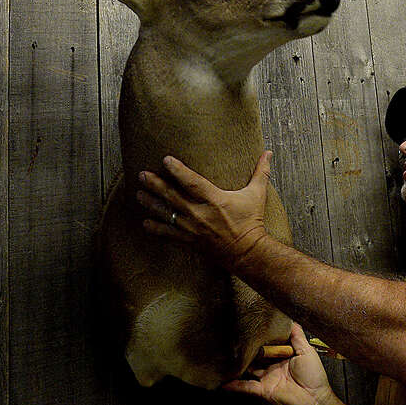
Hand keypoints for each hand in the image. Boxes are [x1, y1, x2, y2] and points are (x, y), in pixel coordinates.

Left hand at [138, 151, 271, 267]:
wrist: (248, 252)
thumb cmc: (252, 221)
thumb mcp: (257, 194)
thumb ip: (260, 172)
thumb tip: (268, 152)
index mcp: (216, 200)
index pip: (192, 182)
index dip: (178, 170)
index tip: (165, 160)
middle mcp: (201, 214)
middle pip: (173, 197)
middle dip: (155, 185)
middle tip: (141, 175)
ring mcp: (193, 229)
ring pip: (167, 215)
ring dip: (151, 204)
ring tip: (138, 194)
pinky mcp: (190, 241)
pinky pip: (168, 235)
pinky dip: (156, 229)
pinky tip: (145, 222)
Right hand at [224, 323, 333, 404]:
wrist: (315, 400)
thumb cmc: (314, 375)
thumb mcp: (307, 351)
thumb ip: (297, 335)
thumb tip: (290, 319)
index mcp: (284, 356)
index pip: (271, 343)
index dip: (264, 336)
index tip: (254, 324)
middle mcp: (274, 366)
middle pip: (258, 354)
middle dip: (249, 347)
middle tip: (236, 335)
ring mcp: (267, 378)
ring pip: (250, 368)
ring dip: (240, 363)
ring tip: (227, 353)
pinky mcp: (263, 390)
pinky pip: (246, 387)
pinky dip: (235, 385)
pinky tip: (223, 382)